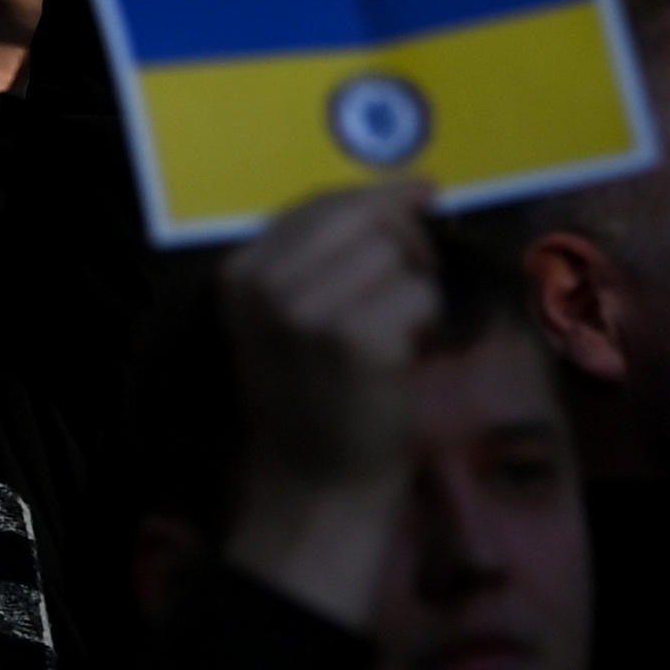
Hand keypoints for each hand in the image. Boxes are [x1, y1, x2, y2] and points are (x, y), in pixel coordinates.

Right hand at [216, 185, 442, 629]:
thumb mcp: (292, 310)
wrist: (316, 483)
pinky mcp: (357, 342)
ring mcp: (309, 313)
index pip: (321, 201)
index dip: (381, 193)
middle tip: (417, 274)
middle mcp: (268, 287)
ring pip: (396, 254)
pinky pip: (419, 296)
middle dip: (404, 236)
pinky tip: (404, 354)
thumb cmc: (316, 392)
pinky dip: (426, 322)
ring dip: (415, 286)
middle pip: (363, 214)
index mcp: (243, 273)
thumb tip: (419, 186)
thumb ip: (333, 248)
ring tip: (397, 328)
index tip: (422, 195)